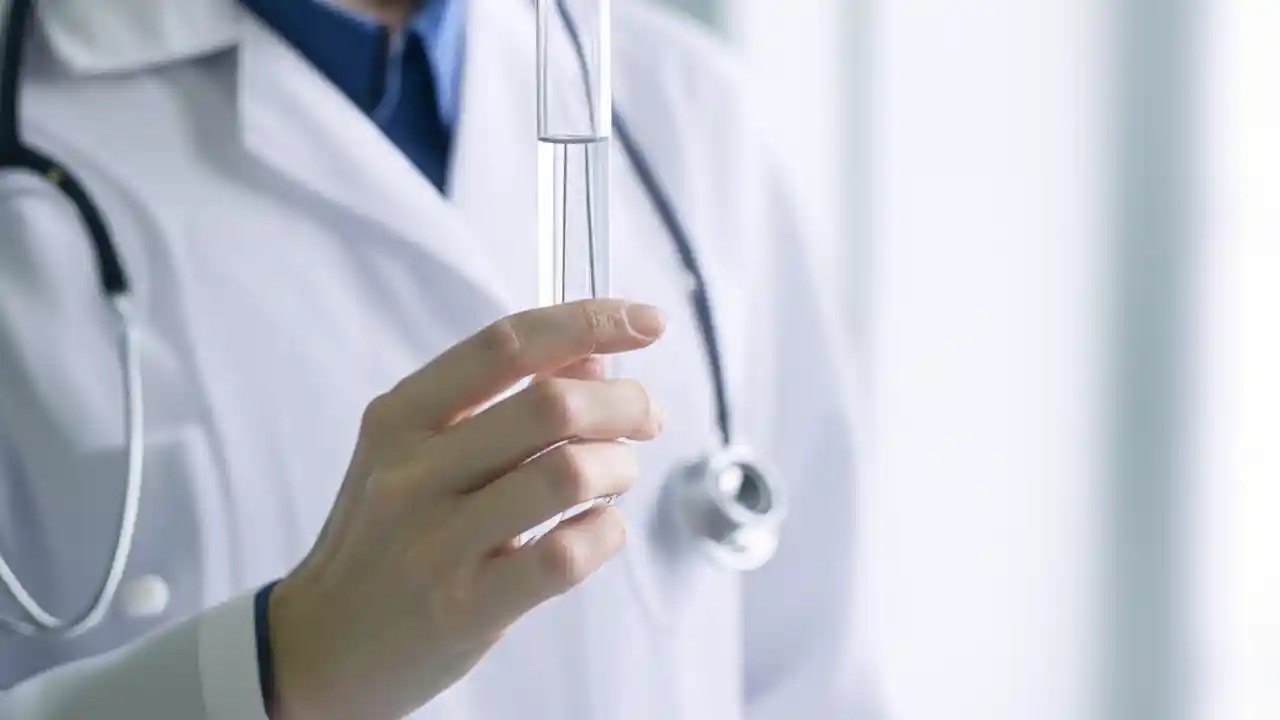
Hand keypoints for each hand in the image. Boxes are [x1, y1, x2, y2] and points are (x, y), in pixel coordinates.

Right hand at [268, 299, 666, 718]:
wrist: (323, 644)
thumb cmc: (385, 538)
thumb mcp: (417, 453)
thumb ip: (500, 400)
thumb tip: (595, 358)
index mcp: (400, 417)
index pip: (507, 344)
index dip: (589, 322)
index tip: (646, 321)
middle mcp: (413, 472)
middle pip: (551, 404)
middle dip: (626, 402)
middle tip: (647, 417)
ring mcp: (437, 542)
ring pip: (568, 473)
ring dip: (619, 467)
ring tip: (617, 476)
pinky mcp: (466, 607)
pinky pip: (567, 553)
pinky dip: (606, 531)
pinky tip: (598, 528)